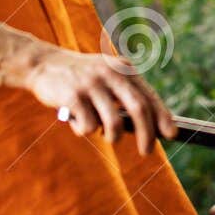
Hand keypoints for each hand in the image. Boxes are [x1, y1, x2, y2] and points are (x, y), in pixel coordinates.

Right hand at [24, 44, 175, 154]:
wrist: (43, 63)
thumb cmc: (80, 77)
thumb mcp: (106, 78)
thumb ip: (125, 97)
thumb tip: (150, 128)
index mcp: (122, 68)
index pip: (148, 95)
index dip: (162, 116)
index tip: (172, 134)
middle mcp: (110, 73)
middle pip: (138, 108)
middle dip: (147, 134)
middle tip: (147, 151)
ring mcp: (91, 84)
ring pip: (113, 123)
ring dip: (112, 137)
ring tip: (106, 135)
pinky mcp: (72, 96)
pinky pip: (88, 126)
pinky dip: (85, 131)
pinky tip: (78, 122)